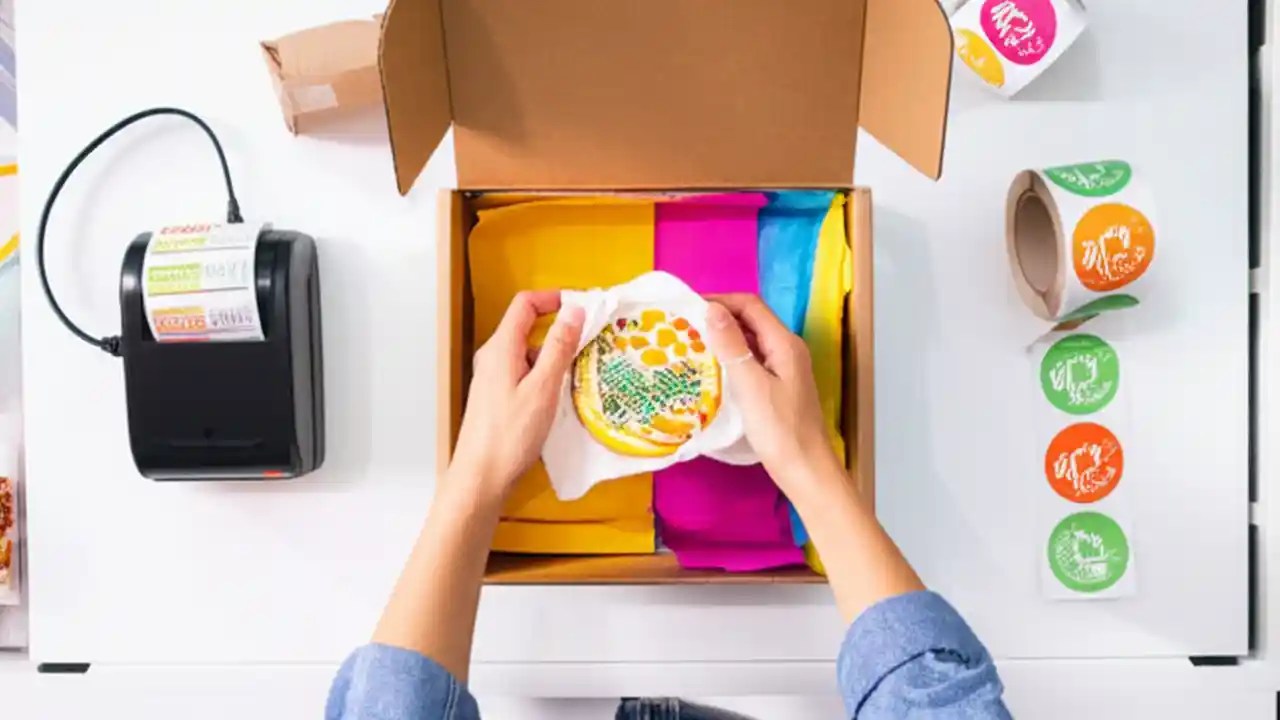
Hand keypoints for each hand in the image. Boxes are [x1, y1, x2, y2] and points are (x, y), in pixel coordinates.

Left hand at [447, 291, 585, 505]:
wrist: (481, 477)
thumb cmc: (511, 434)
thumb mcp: (542, 388)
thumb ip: (559, 348)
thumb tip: (573, 311)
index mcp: (501, 348)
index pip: (525, 304)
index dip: (553, 298)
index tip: (582, 306)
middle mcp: (494, 357)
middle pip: (528, 328)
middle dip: (560, 330)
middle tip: (591, 342)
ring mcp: (494, 378)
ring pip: (529, 354)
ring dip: (555, 358)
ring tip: (583, 373)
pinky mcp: (498, 397)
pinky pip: (525, 374)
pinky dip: (546, 377)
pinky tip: (563, 396)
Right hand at [704, 295, 844, 498]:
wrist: (806, 471)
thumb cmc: (780, 431)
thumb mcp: (751, 387)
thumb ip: (732, 347)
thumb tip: (712, 309)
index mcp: (784, 344)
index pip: (750, 305)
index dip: (720, 300)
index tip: (688, 306)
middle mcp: (787, 350)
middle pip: (751, 320)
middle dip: (719, 317)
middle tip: (684, 325)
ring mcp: (784, 369)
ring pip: (750, 341)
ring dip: (723, 338)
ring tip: (690, 344)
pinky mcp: (778, 387)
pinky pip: (751, 361)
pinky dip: (730, 359)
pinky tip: (710, 370)